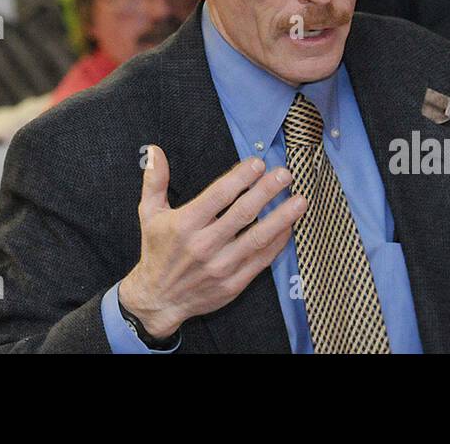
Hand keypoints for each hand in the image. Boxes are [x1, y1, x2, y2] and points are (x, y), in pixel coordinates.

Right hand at [117, 146, 305, 338]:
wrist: (159, 299)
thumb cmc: (157, 251)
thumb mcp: (149, 213)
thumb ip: (154, 180)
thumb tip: (154, 150)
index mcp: (185, 224)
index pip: (219, 196)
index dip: (240, 178)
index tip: (258, 163)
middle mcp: (204, 245)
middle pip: (243, 213)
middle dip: (267, 191)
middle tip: (285, 174)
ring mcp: (221, 266)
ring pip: (258, 238)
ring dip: (281, 217)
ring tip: (300, 200)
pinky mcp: (233, 284)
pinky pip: (261, 260)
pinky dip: (278, 243)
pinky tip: (289, 227)